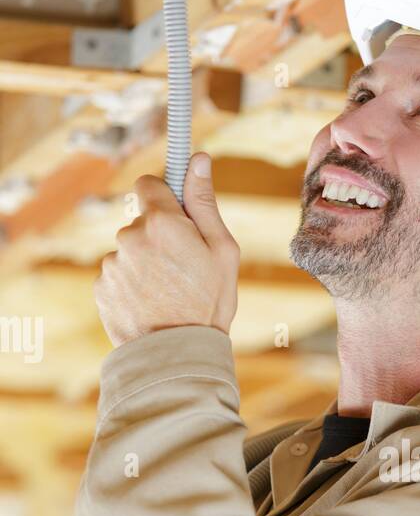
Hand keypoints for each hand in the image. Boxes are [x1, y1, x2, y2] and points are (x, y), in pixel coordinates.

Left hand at [95, 152, 239, 347]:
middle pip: (141, 222)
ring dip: (144, 264)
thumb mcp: (222, 251)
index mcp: (162, 222)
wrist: (177, 356)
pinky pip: (117, 276)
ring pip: (129, 251)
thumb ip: (205, 202)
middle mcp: (131, 236)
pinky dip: (130, 286)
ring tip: (166, 294)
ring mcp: (112, 263)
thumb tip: (199, 159)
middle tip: (182, 270)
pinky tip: (149, 306)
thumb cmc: (209, 303)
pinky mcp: (101, 287)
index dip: (164, 198)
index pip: (149, 183)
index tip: (175, 213)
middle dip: (158, 237)